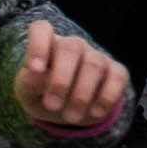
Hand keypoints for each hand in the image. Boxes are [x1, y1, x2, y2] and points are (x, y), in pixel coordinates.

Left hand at [14, 24, 129, 137]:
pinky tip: (94, 113)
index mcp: (47, 45)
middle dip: (61, 80)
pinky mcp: (117, 72)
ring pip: (94, 64)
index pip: (41, 29)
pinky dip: (106, 97)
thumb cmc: (43, 94)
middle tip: (52, 106)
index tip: (34, 69)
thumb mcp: (29, 93)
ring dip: (81, 95)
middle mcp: (73, 45)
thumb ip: (31, 83)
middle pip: (70, 48)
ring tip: (70, 117)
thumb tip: (37, 75)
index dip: (38, 45)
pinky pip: (117, 77)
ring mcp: (96, 56)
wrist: (67, 110)